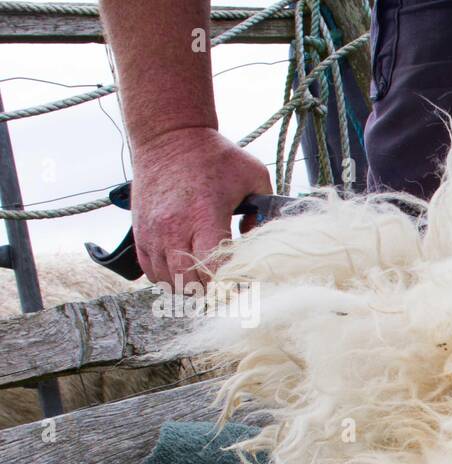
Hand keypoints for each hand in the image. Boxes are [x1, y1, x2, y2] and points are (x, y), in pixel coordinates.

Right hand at [130, 126, 271, 287]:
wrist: (168, 136)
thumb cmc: (214, 156)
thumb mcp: (253, 175)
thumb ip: (263, 211)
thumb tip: (257, 241)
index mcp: (204, 216)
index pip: (213, 269)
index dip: (229, 285)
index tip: (244, 286)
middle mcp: (174, 228)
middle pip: (190, 283)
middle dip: (212, 292)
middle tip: (228, 288)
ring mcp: (154, 233)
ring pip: (170, 282)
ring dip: (190, 288)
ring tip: (207, 280)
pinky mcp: (140, 233)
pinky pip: (151, 272)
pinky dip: (168, 279)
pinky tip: (185, 271)